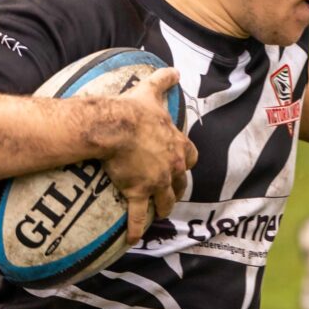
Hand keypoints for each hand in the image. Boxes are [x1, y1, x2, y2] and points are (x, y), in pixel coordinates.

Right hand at [89, 68, 196, 246]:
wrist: (117, 126)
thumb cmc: (134, 110)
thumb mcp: (152, 92)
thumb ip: (164, 81)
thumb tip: (174, 69)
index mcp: (177, 144)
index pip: (190, 157)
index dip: (185, 162)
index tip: (181, 166)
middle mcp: (171, 166)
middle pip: (180, 183)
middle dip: (176, 189)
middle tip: (170, 195)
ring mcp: (156, 181)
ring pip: (165, 201)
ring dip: (163, 208)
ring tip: (159, 215)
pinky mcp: (138, 192)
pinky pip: (138, 215)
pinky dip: (136, 228)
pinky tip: (133, 239)